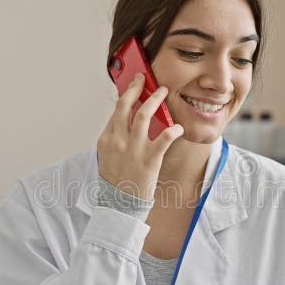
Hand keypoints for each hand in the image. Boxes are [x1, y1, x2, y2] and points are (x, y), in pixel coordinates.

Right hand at [97, 73, 183, 200]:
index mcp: (106, 140)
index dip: (126, 96)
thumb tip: (124, 124)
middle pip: (125, 106)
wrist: (119, 205)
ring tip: (163, 92)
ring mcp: (133, 149)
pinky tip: (178, 127)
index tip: (133, 88)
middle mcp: (117, 141)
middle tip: (143, 79)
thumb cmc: (115, 182)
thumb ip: (114, 140)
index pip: (116, 112)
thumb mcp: (107, 158)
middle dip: (135, 88)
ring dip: (154, 100)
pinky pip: (163, 139)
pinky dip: (172, 130)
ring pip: (143, 115)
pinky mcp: (149, 159)